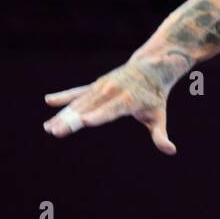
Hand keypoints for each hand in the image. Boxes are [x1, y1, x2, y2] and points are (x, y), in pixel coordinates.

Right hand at [43, 59, 176, 153]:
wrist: (151, 67)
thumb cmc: (155, 96)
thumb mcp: (159, 115)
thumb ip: (161, 134)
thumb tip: (171, 151)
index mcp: (128, 99)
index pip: (111, 110)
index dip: (98, 116)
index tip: (83, 122)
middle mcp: (112, 91)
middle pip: (89, 108)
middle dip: (71, 120)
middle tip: (56, 132)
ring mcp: (101, 87)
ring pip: (79, 102)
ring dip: (63, 115)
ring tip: (48, 128)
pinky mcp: (95, 85)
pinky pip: (77, 92)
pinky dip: (64, 96)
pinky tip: (49, 101)